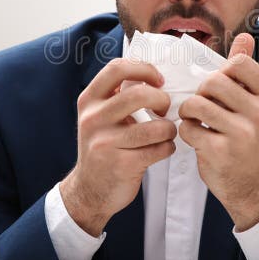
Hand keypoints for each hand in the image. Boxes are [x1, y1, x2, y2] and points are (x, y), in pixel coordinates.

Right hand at [60, 58, 176, 235]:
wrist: (89, 190)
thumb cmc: (103, 148)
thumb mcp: (99, 117)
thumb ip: (117, 96)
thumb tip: (151, 75)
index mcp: (89, 101)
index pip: (117, 69)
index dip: (144, 69)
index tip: (158, 80)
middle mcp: (93, 119)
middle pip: (139, 95)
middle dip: (162, 100)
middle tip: (164, 109)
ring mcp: (105, 143)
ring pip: (155, 127)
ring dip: (169, 129)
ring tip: (166, 133)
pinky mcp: (121, 165)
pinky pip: (158, 150)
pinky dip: (167, 148)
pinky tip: (161, 149)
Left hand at [178, 33, 258, 230]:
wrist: (251, 184)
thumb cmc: (248, 138)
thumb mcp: (255, 104)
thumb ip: (247, 71)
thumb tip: (245, 36)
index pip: (239, 63)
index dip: (222, 72)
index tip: (221, 89)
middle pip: (213, 81)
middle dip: (201, 92)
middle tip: (204, 107)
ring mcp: (243, 134)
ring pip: (197, 103)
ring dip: (189, 112)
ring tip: (198, 120)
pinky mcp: (221, 152)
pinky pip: (188, 128)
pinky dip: (187, 132)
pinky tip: (198, 139)